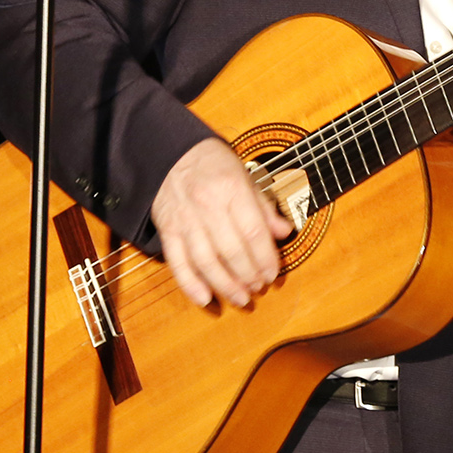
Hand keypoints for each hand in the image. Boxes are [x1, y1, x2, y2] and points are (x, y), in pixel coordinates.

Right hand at [150, 137, 293, 308]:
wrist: (171, 154)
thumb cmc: (214, 165)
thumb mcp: (245, 175)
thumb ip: (264, 207)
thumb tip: (284, 232)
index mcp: (232, 189)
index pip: (253, 231)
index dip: (265, 258)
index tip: (273, 273)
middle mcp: (207, 205)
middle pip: (230, 250)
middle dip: (248, 275)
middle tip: (258, 288)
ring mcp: (185, 220)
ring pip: (205, 261)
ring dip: (225, 285)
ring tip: (241, 298)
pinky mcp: (168, 230)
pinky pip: (178, 262)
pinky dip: (190, 284)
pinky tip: (205, 298)